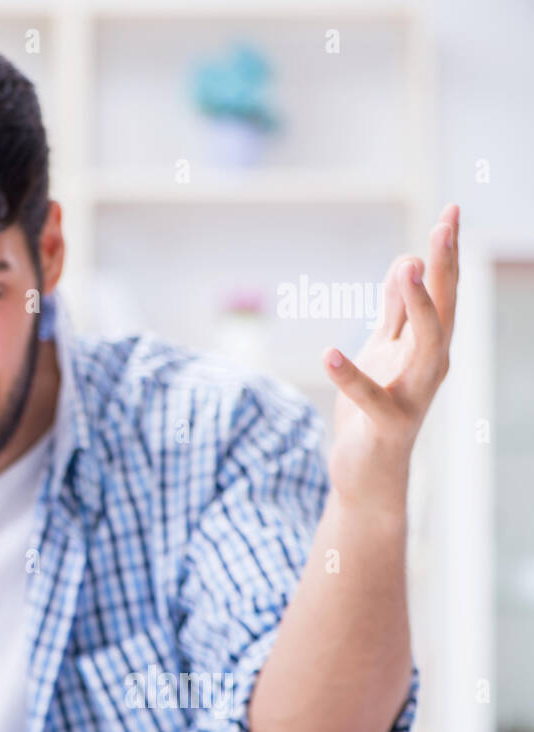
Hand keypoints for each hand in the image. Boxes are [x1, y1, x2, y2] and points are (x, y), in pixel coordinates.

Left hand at [323, 204, 459, 516]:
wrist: (369, 473)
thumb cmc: (376, 409)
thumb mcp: (384, 350)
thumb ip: (396, 310)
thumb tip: (407, 261)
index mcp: (427, 345)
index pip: (441, 291)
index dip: (445, 252)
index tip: (451, 209)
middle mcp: (430, 365)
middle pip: (443, 308)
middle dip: (444, 267)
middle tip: (444, 224)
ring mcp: (413, 394)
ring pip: (426, 344)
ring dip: (416, 305)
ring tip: (405, 268)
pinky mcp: (385, 423)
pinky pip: (370, 397)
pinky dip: (349, 375)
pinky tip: (328, 353)